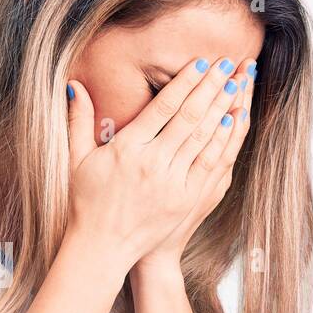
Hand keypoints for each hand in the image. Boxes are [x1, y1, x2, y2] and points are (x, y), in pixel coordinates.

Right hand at [64, 55, 249, 275]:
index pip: (163, 107)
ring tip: (238, 84)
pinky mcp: (185, 199)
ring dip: (223, 108)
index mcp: (127, 149)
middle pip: (189, 117)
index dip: (185, 82)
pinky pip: (209, 163)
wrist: (102, 249)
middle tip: (228, 63)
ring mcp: (172, 182)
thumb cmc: (87, 203)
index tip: (202, 63)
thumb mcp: (77, 160)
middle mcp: (152, 163)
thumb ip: (79, 121)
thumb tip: (74, 86)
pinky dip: (223, 141)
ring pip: (204, 137)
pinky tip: (232, 121)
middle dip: (212, 87)